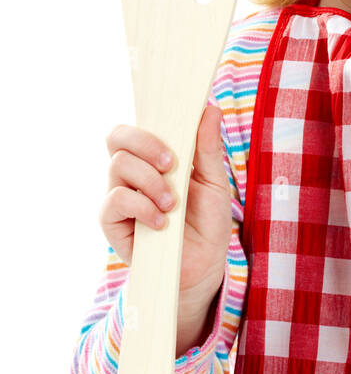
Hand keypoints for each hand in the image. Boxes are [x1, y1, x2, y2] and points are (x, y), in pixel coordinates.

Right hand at [99, 103, 232, 299]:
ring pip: (118, 165)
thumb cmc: (207, 221)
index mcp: (152, 158)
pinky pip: (115, 200)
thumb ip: (208, 147)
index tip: (174, 131)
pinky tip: (161, 223)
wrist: (203, 265)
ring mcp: (119, 196)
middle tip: (172, 164)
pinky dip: (142, 207)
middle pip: (117, 138)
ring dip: (150, 181)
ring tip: (172, 204)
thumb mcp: (215, 181)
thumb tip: (211, 108)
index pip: (134, 128)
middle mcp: (131, 173)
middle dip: (147, 145)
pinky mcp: (112, 223)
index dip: (147, 123)